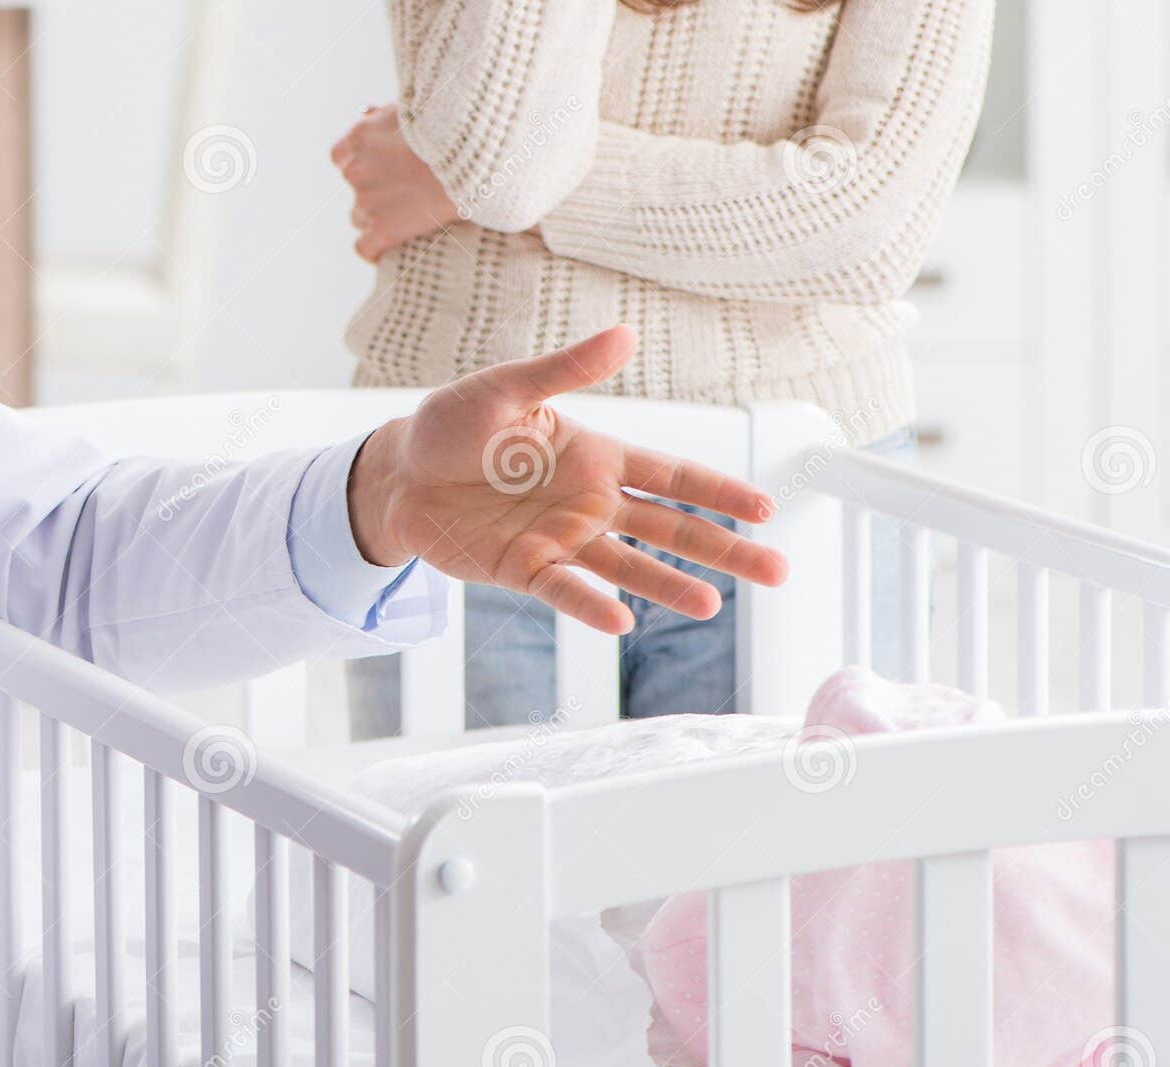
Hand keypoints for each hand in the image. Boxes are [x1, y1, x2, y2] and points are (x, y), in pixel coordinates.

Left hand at [331, 104, 460, 261]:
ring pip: (358, 217)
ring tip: (406, 219)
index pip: (341, 156)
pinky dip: (374, 251)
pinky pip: (365, 249)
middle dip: (374, 191)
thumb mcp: (413, 107)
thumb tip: (368, 112)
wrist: (470, 158)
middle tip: (406, 193)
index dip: (361, 165)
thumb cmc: (451, 127)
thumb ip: (385, 115)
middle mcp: (357, 169)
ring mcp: (367, 202)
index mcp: (361, 136)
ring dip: (376, 218)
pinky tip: (388, 251)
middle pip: (355, 188)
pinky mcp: (383, 230)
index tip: (378, 170)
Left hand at [346, 326, 789, 634]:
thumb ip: (566, 370)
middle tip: (777, 571)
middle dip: (723, 548)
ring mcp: (561, 539)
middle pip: (670, 529)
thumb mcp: (508, 389)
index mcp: (595, 456)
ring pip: (629, 568)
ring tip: (712, 605)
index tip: (766, 508)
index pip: (673, 474)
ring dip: (669, 586)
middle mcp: (589, 503)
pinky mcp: (525, 570)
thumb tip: (625, 334)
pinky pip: (566, 590)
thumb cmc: (454, 425)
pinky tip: (623, 621)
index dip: (719, 490)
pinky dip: (591, 605)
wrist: (398, 472)